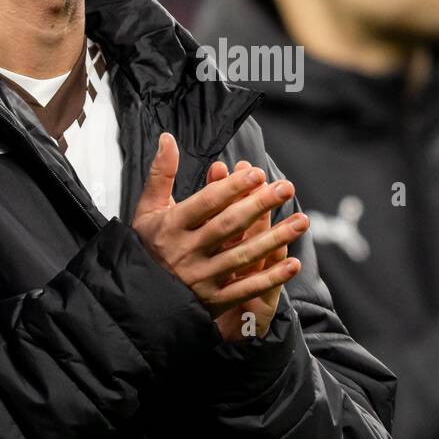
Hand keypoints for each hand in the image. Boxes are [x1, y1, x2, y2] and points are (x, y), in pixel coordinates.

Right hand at [131, 133, 303, 320]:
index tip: (257, 173)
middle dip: (259, 206)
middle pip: (228, 226)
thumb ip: (161, 174)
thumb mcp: (148, 209)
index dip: (232, 188)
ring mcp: (200, 278)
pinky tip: (293, 264)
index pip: (206, 204)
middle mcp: (186, 252)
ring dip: (274, 239)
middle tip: (286, 188)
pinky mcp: (212, 300)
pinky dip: (270, 278)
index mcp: (171, 226)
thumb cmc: (147, 245)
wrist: (136, 297)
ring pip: (242, 256)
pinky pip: (245, 289)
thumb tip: (168, 137)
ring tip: (301, 221)